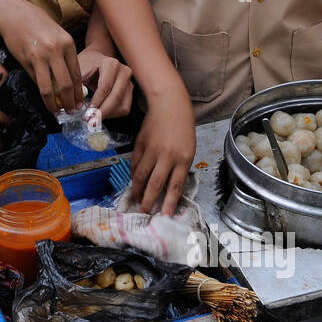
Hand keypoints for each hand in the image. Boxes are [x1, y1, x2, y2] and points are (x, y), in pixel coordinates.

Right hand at [0, 0, 81, 113]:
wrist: (13, 14)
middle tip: (72, 111)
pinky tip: (45, 99)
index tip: (80, 102)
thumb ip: (64, 54)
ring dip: (55, 103)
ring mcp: (41, 55)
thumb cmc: (36, 24)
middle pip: (67, 84)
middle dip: (71, 101)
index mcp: (68, 43)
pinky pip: (36, 81)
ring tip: (57, 111)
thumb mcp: (56, 35)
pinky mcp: (27, 60)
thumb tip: (69, 80)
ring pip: (51, 88)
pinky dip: (41, 93)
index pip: (77, 74)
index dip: (79, 92)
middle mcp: (56, 49)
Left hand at [78, 48, 132, 118]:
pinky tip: (100, 115)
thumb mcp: (79, 70)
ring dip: (108, 115)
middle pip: (116, 97)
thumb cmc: (86, 65)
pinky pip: (124, 108)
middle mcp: (124, 71)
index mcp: (111, 64)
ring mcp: (129, 82)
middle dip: (103, 112)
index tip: (87, 113)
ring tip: (93, 119)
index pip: (105, 86)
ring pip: (123, 105)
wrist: (97, 60)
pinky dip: (112, 114)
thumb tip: (75, 103)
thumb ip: (78, 84)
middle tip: (90, 121)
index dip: (96, 102)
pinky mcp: (129, 91)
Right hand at [130, 90, 194, 215]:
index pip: (175, 186)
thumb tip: (168, 188)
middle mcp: (167, 156)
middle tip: (145, 212)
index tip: (166, 216)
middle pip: (156, 184)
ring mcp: (151, 150)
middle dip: (150, 201)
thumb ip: (179, 168)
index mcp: (183, 158)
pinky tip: (134, 183)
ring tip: (137, 200)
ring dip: (138, 190)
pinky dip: (133, 176)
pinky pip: (135, 164)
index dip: (170, 203)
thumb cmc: (183, 129)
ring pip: (141, 176)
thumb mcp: (188, 150)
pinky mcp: (140, 144)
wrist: (169, 105)